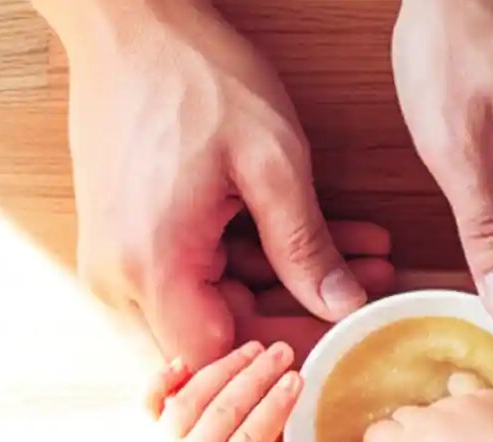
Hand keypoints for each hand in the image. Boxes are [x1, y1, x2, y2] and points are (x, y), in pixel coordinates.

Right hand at [60, 0, 381, 366]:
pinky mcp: (131, 238)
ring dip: (292, 283)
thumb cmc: (191, 75)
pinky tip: (329, 238)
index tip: (346, 341)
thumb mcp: (271, 163)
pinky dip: (261, 256)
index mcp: (152, 267)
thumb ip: (305, 246)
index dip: (288, 356)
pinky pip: (200, 269)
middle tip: (371, 296)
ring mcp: (121, 259)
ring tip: (369, 260)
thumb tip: (344, 308)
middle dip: (304, 316)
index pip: (224, 356)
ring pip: (218, 301)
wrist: (126, 19)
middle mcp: (121, 278)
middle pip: (219, 337)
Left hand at [97, 341, 311, 441]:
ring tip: (251, 349)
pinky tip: (183, 362)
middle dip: (259, 374)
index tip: (296, 379)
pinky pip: (147, 403)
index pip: (254, 435)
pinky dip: (163, 379)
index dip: (277, 403)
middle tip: (282, 351)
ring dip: (224, 369)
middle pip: (228, 407)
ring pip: (194, 397)